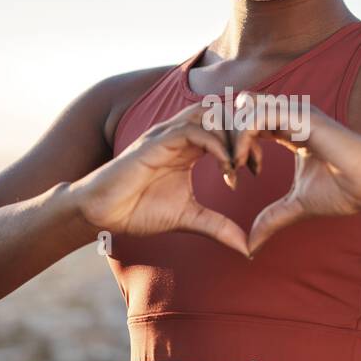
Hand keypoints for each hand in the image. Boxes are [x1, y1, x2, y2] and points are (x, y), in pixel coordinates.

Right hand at [70, 101, 252, 256]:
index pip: (226, 127)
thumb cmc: (139, 210)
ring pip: (210, 115)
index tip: (258, 171)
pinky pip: (193, 131)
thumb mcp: (189, 218)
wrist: (102, 212)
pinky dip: (216, 147)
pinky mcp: (156, 142)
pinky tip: (227, 169)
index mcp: (189, 146)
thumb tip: (247, 247)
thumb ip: (218, 226)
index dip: (247, 143)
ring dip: (232, 137)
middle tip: (257, 165)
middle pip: (223, 113)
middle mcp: (180, 134)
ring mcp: (167, 135)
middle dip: (245, 134)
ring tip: (243, 165)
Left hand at [228, 93, 360, 255]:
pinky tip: (241, 162)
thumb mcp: (297, 206)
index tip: (230, 174)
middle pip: (240, 110)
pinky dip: (243, 137)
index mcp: (289, 130)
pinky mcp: (301, 117)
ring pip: (245, 109)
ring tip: (231, 167)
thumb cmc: (345, 191)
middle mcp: (290, 115)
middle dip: (224, 136)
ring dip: (231, 137)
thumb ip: (272, 218)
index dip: (232, 144)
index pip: (248, 121)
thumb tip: (250, 245)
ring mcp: (295, 112)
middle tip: (223, 167)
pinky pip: (258, 115)